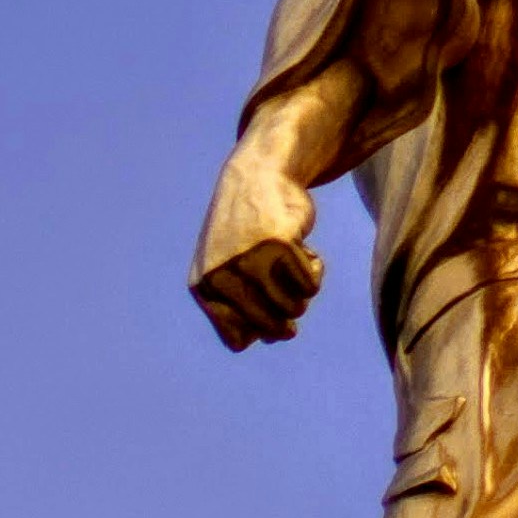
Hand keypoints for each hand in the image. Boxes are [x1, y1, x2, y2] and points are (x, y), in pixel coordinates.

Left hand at [190, 133, 323, 349]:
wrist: (257, 176)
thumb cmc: (244, 231)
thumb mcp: (231, 272)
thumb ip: (244, 310)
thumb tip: (271, 338)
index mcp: (203, 287)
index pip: (238, 341)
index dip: (259, 330)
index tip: (266, 307)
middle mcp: (221, 276)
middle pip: (271, 329)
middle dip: (287, 315)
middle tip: (287, 288)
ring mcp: (249, 260)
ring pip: (294, 308)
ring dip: (303, 292)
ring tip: (292, 262)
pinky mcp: (279, 245)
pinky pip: (310, 284)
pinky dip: (315, 270)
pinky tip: (304, 247)